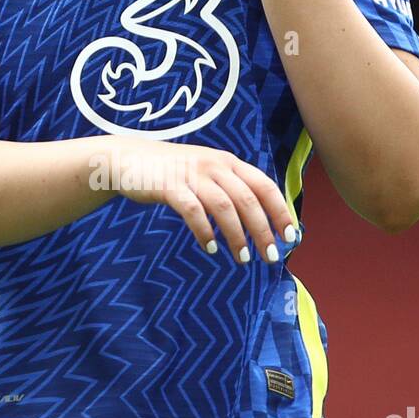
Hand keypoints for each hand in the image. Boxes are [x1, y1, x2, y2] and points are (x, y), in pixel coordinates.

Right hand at [106, 137, 298, 263]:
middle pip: (248, 200)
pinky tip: (209, 247)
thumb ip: (231, 188)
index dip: (280, 211)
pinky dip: (204, 231)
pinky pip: (192, 211)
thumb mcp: (207, 172)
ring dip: (237, 236)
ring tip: (242, 259)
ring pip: (224, 207)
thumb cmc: (173, 172)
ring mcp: (191, 174)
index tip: (290, 236)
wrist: (128, 159)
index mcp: (228, 162)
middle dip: (262, 231)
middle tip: (270, 257)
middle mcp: (214, 165)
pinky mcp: (168, 186)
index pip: (264, 185)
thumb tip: (261, 221)